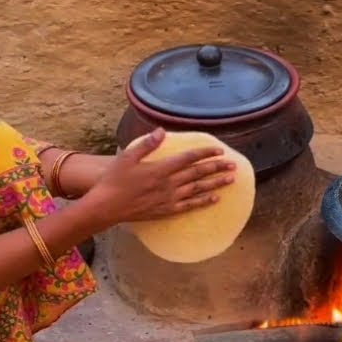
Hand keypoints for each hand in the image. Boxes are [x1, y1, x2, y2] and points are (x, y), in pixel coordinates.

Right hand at [85, 128, 235, 224]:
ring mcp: (169, 198)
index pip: (189, 158)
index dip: (205, 153)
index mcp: (160, 168)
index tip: (219, 150)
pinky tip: (215, 198)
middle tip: (234, 165)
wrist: (107, 206)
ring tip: (231, 179)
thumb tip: (162, 131)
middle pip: (198, 173)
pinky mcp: (167, 210)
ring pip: (198, 189)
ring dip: (216, 183)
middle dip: (217, 168)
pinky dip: (204, 201)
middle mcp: (168, 184)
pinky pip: (190, 205)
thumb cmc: (114, 180)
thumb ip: (147, 144)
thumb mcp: (127, 157)